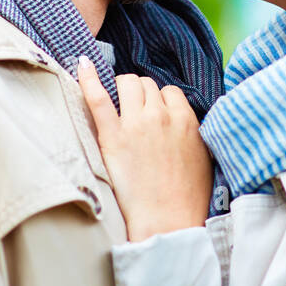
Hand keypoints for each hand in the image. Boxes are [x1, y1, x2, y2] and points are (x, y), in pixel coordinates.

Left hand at [76, 57, 212, 241]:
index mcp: (186, 119)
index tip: (154, 115)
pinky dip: (88, 78)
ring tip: (118, 106)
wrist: (169, 221)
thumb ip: (192, 132)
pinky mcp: (113, 137)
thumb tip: (181, 122)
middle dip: (141, 95)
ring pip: (127, 83)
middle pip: (147, 84)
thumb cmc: (189, 197)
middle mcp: (161, 115)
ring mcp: (135, 124)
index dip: (160, 102)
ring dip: (123, 90)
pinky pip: (98, 97)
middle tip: (135, 115)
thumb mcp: (203, 157)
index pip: (169, 91)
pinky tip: (82, 64)